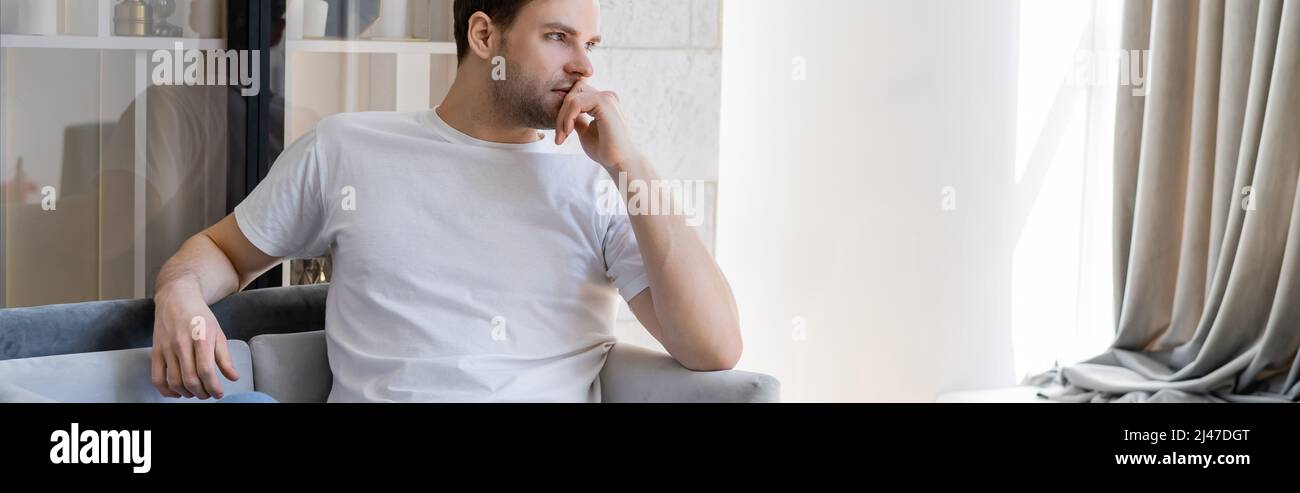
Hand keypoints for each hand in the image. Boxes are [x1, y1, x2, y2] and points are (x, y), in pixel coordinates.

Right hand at [151, 284, 239, 398]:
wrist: (176, 299)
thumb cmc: (199, 316)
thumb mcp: (218, 333)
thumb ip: (225, 357)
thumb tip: (233, 377)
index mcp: (200, 338)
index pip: (206, 370)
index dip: (214, 387)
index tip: (219, 393)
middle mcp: (181, 344)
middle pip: (190, 379)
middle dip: (202, 393)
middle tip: (209, 394)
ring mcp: (166, 348)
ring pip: (175, 382)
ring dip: (187, 393)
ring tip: (196, 392)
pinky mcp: (155, 352)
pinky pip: (157, 378)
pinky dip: (166, 391)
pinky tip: (177, 392)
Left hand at [554, 80, 643, 170]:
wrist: (620, 162)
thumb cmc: (605, 150)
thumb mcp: (585, 131)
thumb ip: (577, 119)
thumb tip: (563, 112)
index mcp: (603, 102)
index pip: (576, 95)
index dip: (564, 112)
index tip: (561, 134)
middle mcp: (606, 96)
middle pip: (572, 93)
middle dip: (561, 114)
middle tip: (559, 137)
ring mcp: (606, 97)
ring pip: (572, 98)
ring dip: (562, 118)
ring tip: (562, 136)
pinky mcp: (604, 103)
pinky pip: (576, 103)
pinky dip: (567, 118)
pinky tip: (569, 132)